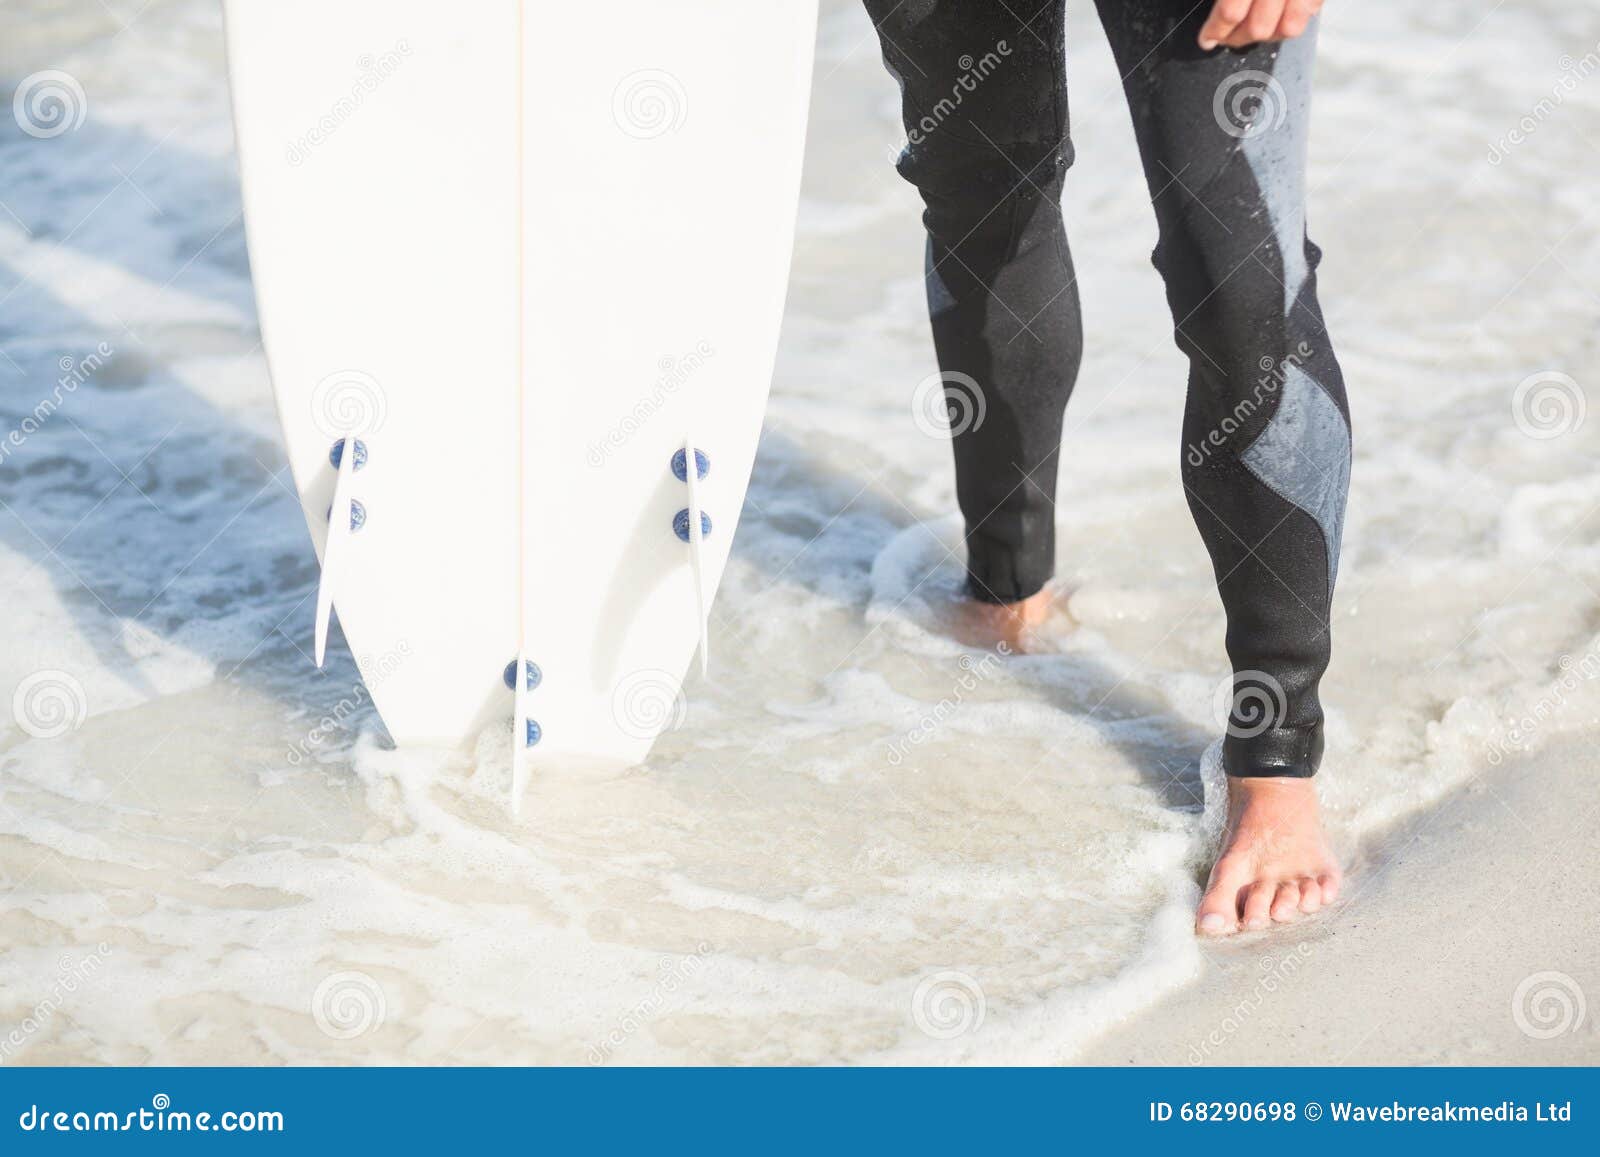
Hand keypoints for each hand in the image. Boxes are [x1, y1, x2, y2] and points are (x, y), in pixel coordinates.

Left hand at [1198, 0, 1322, 50]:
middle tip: (1223, 36)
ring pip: (1288, 29)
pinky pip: (1309, 15)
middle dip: (1237, 38)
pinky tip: (1278, 15)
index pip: (1230, 13)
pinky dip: (1291, 20)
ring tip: (1249, 29)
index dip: (1214, 30)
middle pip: (1259, 28)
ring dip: (1267, 34)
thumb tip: (1217, 21)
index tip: (1206, 39)